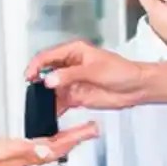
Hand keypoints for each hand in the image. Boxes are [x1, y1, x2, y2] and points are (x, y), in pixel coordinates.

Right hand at [0, 122, 98, 165]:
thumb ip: (23, 150)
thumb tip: (46, 151)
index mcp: (23, 158)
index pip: (56, 149)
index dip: (75, 138)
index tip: (91, 130)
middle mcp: (22, 160)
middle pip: (56, 149)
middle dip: (74, 139)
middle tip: (90, 129)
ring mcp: (14, 157)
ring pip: (45, 148)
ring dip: (62, 140)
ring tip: (74, 132)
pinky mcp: (5, 152)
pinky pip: (32, 146)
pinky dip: (43, 139)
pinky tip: (41, 136)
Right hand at [23, 39, 146, 110]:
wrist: (137, 88)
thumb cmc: (122, 71)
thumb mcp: (94, 70)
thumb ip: (70, 75)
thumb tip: (50, 79)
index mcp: (73, 52)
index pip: (48, 56)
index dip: (36, 65)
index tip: (29, 76)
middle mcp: (70, 66)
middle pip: (46, 73)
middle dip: (37, 82)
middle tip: (32, 92)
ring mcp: (72, 82)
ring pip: (51, 89)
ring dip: (44, 97)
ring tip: (39, 105)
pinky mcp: (76, 97)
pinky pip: (60, 102)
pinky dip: (53, 108)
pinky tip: (49, 113)